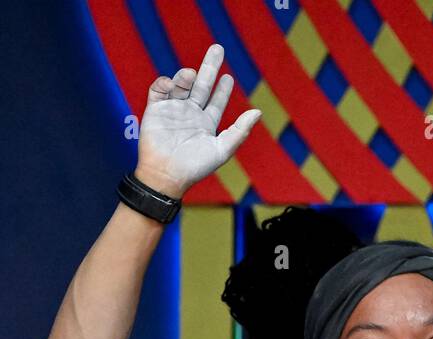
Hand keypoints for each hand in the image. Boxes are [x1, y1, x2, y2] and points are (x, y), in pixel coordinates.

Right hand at [135, 43, 260, 197]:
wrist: (166, 175)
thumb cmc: (195, 167)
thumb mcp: (222, 149)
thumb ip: (240, 130)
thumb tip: (258, 112)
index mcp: (206, 124)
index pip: (216, 101)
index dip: (223, 89)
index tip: (228, 77)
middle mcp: (190, 114)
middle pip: (201, 85)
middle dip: (209, 67)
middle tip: (218, 49)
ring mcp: (172, 110)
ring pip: (181, 85)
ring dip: (186, 76)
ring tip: (192, 74)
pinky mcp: (155, 110)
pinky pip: (159, 89)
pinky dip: (165, 82)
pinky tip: (171, 83)